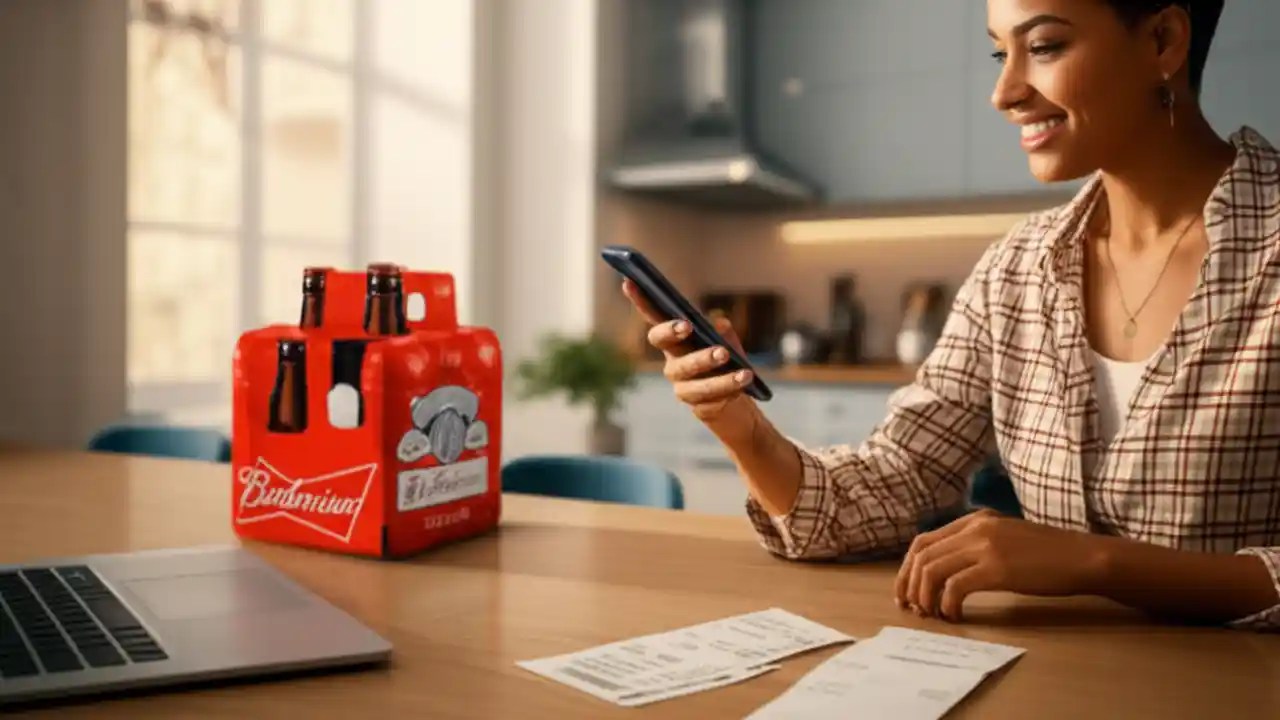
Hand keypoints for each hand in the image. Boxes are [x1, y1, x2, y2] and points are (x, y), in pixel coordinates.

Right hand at [621, 279, 757, 438]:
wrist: (737, 407)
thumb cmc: (727, 367)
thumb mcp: (729, 344)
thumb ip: (723, 333)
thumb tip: (717, 324)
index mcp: (677, 343)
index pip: (655, 319)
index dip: (640, 301)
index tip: (629, 282)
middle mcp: (673, 363)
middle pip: (665, 345)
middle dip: (673, 333)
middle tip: (689, 326)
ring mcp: (683, 387)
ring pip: (692, 378)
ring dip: (714, 370)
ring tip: (740, 367)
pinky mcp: (698, 407)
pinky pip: (710, 398)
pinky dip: (729, 388)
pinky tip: (743, 382)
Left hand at [894, 509, 1106, 621]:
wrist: (1083, 556)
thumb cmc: (1047, 554)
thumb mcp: (1005, 538)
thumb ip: (976, 545)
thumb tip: (945, 571)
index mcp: (974, 519)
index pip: (923, 541)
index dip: (908, 569)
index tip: (906, 592)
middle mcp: (974, 527)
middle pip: (921, 555)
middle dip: (909, 585)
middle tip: (912, 609)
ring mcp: (985, 546)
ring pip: (932, 571)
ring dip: (925, 597)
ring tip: (933, 615)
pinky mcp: (996, 567)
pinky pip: (955, 587)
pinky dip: (948, 605)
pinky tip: (955, 616)